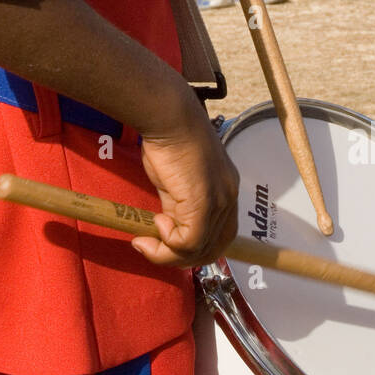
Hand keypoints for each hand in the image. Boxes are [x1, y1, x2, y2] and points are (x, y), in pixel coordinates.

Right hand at [134, 95, 238, 268]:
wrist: (169, 116)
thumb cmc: (169, 137)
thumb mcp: (176, 179)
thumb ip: (177, 203)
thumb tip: (165, 225)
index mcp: (226, 190)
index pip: (221, 235)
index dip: (195, 247)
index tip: (166, 241)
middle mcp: (229, 198)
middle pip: (213, 248)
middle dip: (181, 257)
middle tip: (152, 247)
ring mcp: (218, 202)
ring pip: (199, 250)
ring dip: (168, 253)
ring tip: (146, 240)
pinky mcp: (202, 204)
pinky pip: (188, 242)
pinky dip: (167, 243)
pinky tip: (155, 224)